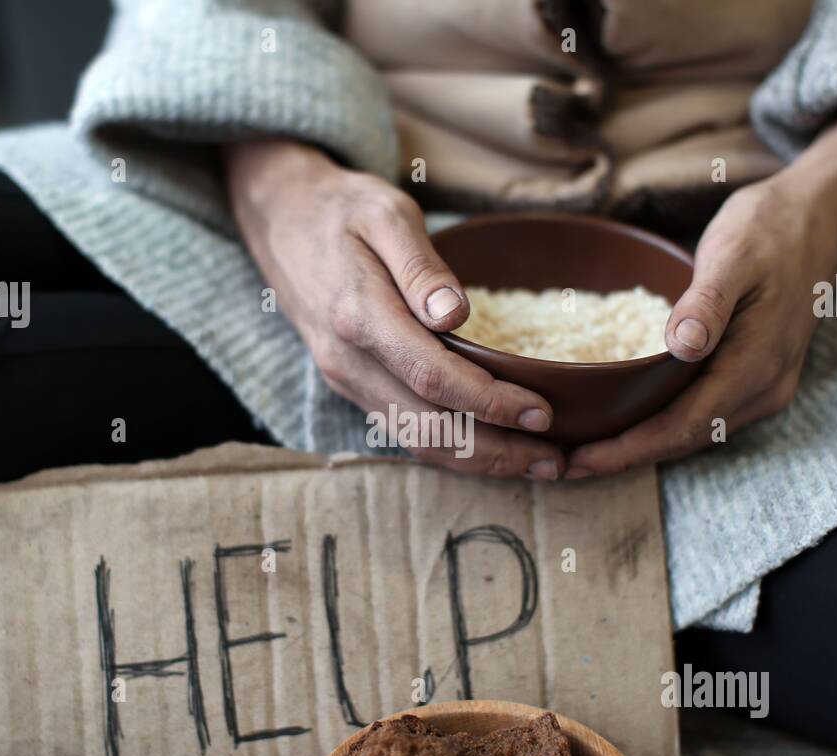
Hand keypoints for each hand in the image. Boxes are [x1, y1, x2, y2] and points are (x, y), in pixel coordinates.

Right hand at [224, 140, 564, 479]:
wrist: (280, 218)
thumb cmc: (341, 209)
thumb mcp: (385, 212)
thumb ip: (419, 266)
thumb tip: (455, 314)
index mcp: (358, 315)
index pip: (432, 376)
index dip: (490, 402)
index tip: (542, 412)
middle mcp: (348, 360)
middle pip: (428, 427)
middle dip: (496, 451)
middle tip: (556, 459)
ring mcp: (345, 378)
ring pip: (415, 441)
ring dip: (478, 462)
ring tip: (537, 465)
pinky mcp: (351, 385)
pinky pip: (403, 431)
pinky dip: (452, 450)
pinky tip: (494, 451)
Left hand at [564, 100, 836, 477]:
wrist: (820, 220)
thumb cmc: (771, 229)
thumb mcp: (734, 253)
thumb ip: (709, 302)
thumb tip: (683, 345)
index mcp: (756, 364)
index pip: (682, 425)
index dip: (629, 449)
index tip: (579, 459)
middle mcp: (763, 388)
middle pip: (683, 441)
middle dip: (623, 458)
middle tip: (561, 465)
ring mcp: (763, 388)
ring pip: (692, 434)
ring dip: (639, 448)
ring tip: (581, 453)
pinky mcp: (754, 379)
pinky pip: (701, 416)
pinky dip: (658, 427)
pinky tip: (623, 423)